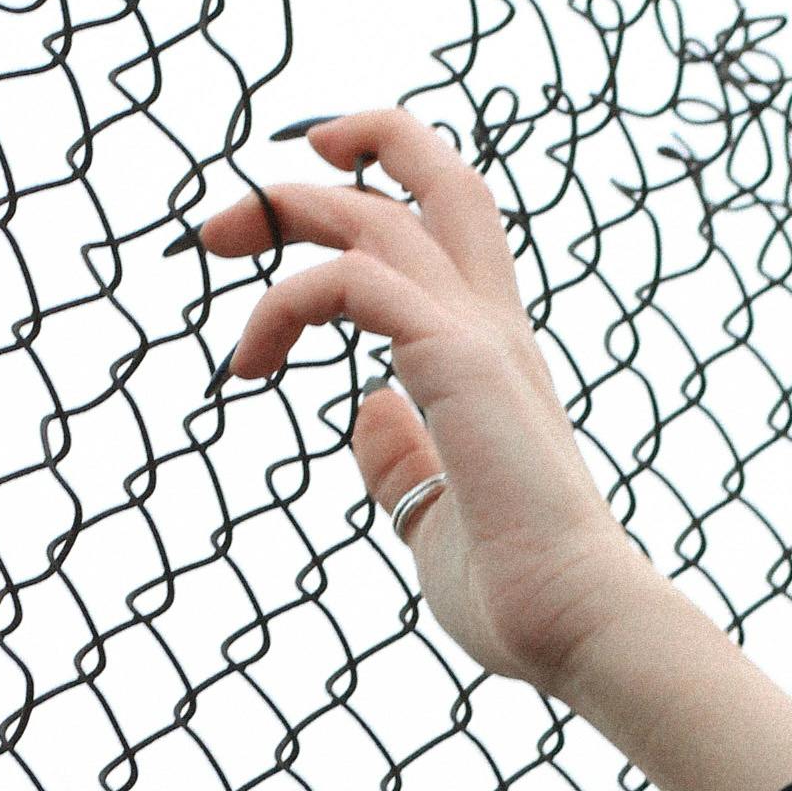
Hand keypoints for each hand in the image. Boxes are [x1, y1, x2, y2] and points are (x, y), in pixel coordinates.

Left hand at [185, 108, 663, 696]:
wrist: (578, 626)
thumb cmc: (519, 597)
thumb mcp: (431, 516)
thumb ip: (399, 459)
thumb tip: (365, 412)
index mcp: (495, 356)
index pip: (449, 224)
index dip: (379, 183)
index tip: (297, 205)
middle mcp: (494, 329)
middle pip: (433, 178)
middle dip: (330, 164)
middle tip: (227, 220)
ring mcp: (480, 340)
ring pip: (382, 214)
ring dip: (284, 209)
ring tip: (212, 246)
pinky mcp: (457, 364)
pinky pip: (353, 283)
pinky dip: (287, 300)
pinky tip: (249, 363)